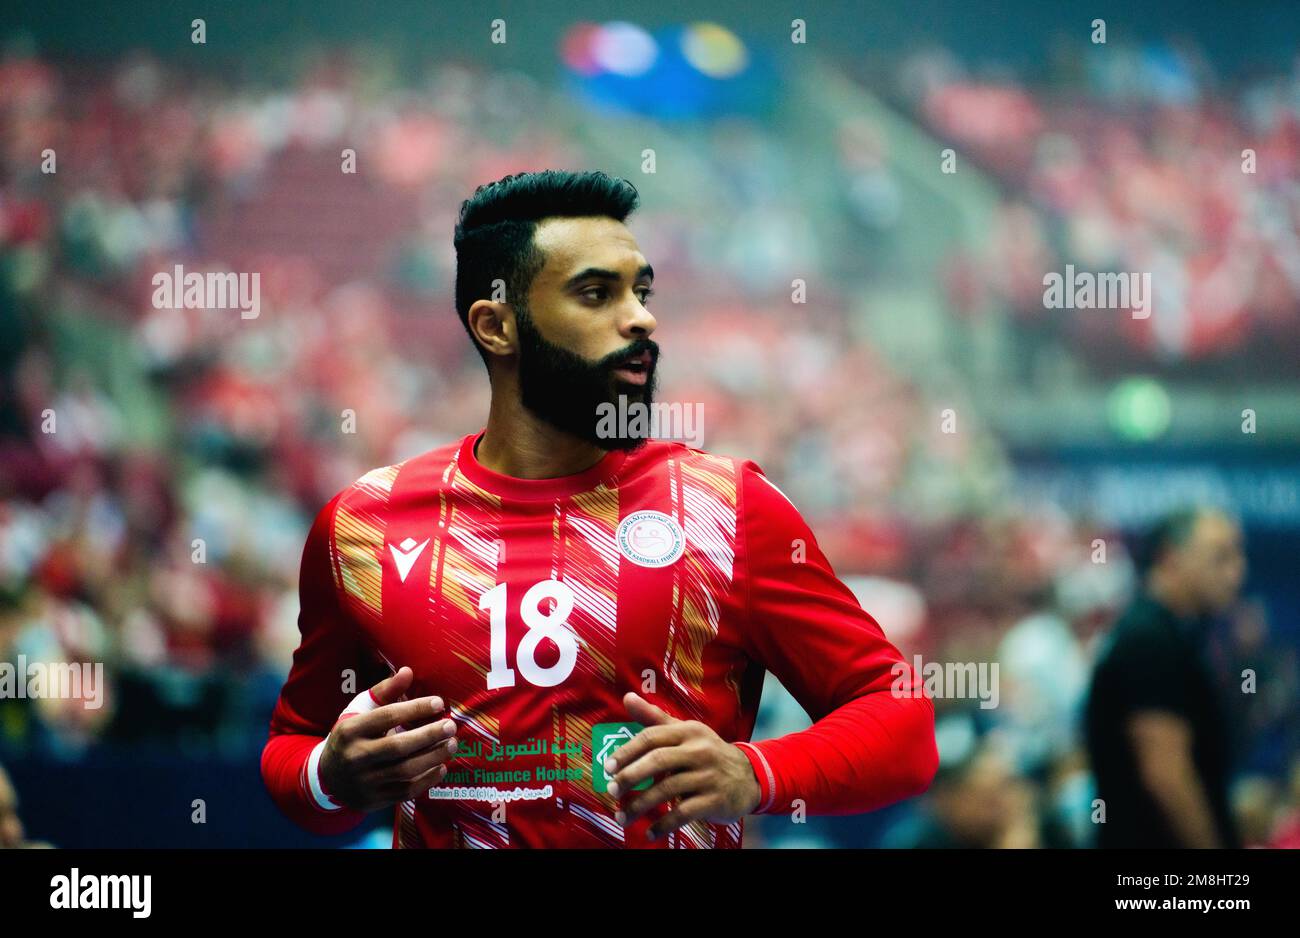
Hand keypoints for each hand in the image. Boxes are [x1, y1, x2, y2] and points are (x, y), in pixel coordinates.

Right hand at [317, 666, 457, 812]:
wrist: (328, 776)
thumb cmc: (352, 736)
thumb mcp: (360, 711)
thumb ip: (384, 691)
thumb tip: (408, 671)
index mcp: (350, 730)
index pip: (386, 717)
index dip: (415, 708)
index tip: (439, 702)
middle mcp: (355, 757)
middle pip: (398, 746)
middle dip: (429, 735)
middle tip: (451, 726)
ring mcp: (364, 782)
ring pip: (405, 771)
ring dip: (433, 757)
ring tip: (452, 744)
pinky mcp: (374, 800)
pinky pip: (406, 791)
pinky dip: (427, 780)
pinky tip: (441, 766)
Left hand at [603, 692, 760, 840]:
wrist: (750, 777)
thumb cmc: (707, 752)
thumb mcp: (685, 731)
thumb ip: (655, 717)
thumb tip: (627, 697)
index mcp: (688, 731)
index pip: (652, 737)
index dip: (627, 752)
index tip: (608, 767)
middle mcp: (699, 751)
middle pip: (658, 761)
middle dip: (631, 777)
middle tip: (612, 790)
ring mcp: (708, 776)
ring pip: (667, 790)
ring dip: (640, 806)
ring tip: (622, 817)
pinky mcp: (715, 800)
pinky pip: (683, 814)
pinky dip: (663, 825)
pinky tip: (649, 833)